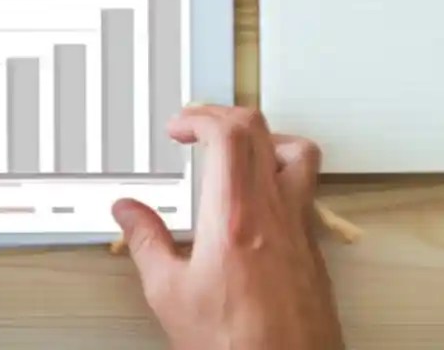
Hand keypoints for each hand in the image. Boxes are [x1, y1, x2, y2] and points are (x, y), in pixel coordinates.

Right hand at [112, 105, 342, 349]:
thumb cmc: (238, 346)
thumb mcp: (170, 294)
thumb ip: (146, 242)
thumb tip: (128, 212)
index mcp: (233, 216)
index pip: (228, 134)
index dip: (200, 116)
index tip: (180, 127)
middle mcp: (274, 212)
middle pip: (260, 131)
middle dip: (223, 116)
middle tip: (199, 128)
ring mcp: (301, 227)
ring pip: (298, 153)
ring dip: (265, 138)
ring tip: (239, 151)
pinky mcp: (314, 247)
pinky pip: (305, 190)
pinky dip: (281, 176)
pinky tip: (259, 199)